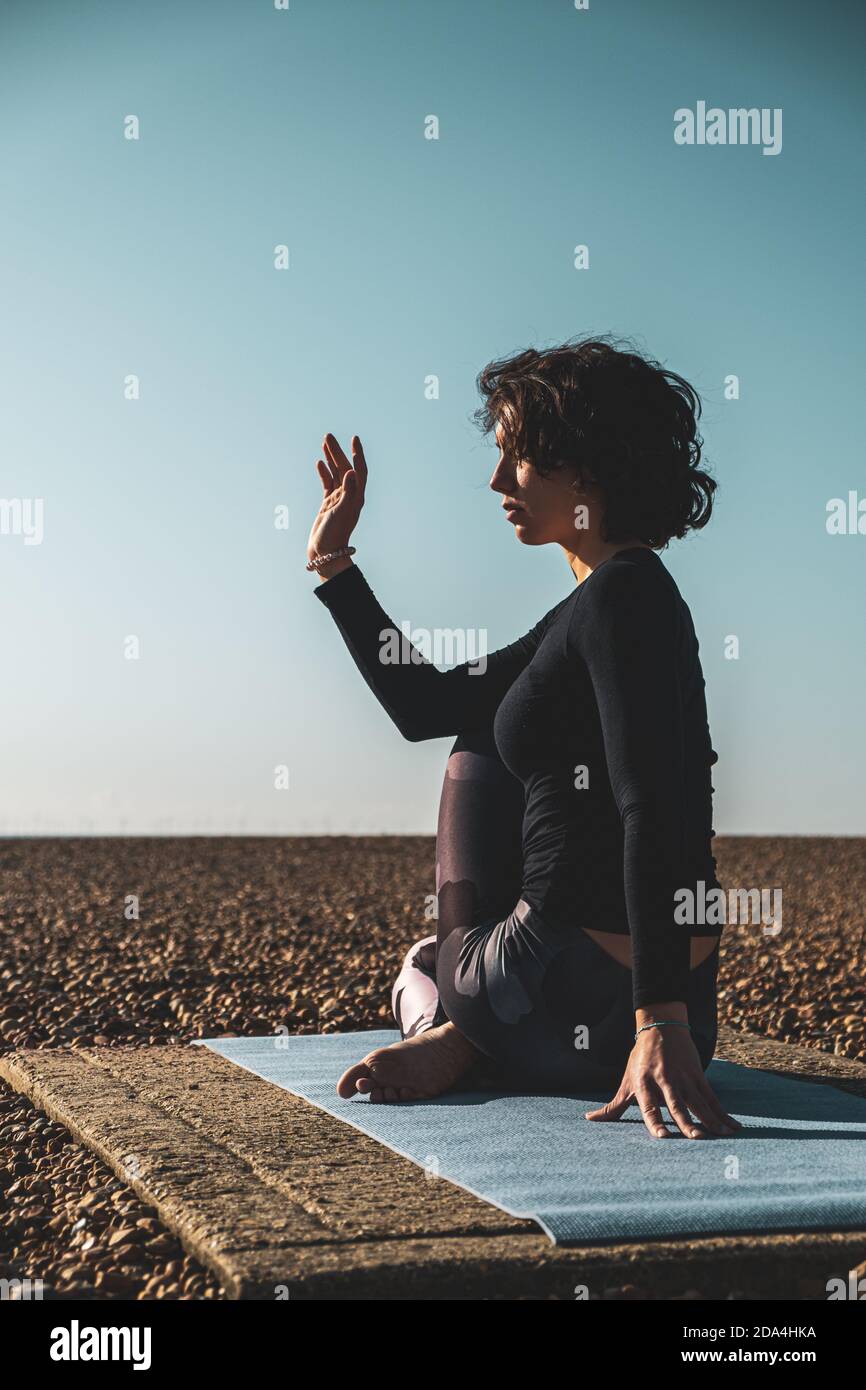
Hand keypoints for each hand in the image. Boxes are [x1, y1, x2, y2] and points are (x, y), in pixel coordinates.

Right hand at [308, 433, 366, 571]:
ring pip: (335, 473)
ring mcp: (338, 499)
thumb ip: (347, 492)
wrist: (325, 553)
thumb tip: (351, 472)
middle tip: (329, 436)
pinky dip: (324, 472)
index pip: (359, 471)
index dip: (358, 454)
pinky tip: (319, 463)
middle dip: (338, 451)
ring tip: (324, 443)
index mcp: (356, 497)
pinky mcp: (328, 504)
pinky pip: (327, 484)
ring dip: (331, 458)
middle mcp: (349, 496)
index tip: (354, 439)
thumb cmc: (334, 535)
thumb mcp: (341, 512)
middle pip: (345, 468)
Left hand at [585, 1023, 741, 1139]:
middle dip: (687, 1122)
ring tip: (723, 1136)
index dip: (655, 1121)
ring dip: (712, 1120)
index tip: (663, 1137)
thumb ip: (613, 1105)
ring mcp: (683, 1078)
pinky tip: (733, 1127)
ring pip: (699, 1102)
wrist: (661, 1027)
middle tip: (697, 1139)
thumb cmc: (640, 1058)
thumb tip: (590, 1119)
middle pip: (677, 1104)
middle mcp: (664, 1081)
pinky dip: (723, 1113)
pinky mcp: (698, 1075)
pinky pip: (712, 1098)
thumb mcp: (626, 1080)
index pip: (649, 1106)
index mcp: (644, 1084)